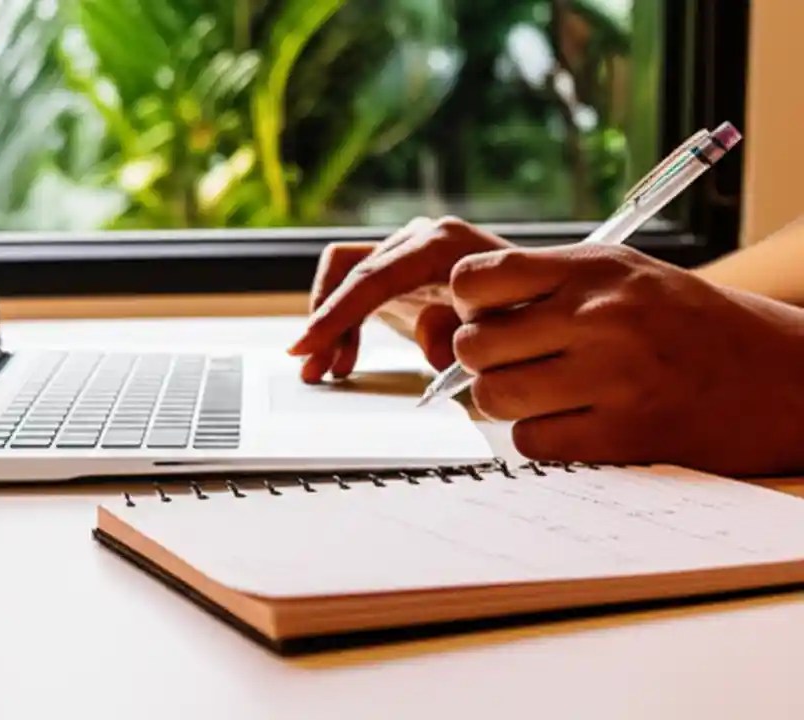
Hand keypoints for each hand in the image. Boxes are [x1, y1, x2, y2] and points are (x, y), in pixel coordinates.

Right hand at [289, 217, 512, 382]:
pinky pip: (356, 291)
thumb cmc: (527, 312)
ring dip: (328, 324)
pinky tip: (342, 360)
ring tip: (320, 370)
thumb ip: (461, 334)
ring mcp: (406, 251)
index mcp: (442, 245)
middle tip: (308, 365)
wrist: (550, 295)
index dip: (336, 314)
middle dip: (324, 322)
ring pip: (345, 279)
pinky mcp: (399, 271)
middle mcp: (419, 239)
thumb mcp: (501, 329)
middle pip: (350, 273)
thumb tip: (426, 340)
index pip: (372, 277)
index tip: (308, 345)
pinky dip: (344, 325)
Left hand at [450, 244, 803, 475]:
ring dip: (508, 403)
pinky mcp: (624, 433)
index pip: (473, 278)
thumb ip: (538, 290)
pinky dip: (543, 438)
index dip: (468, 304)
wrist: (784, 378)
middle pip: (474, 346)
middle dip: (483, 361)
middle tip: (519, 365)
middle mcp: (599, 316)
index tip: (492, 317)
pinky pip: (531, 442)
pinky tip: (578, 423)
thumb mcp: (622, 279)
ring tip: (548, 395)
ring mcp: (612, 376)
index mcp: (594, 268)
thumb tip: (436, 323)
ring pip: (492, 397)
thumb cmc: (685, 327)